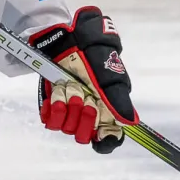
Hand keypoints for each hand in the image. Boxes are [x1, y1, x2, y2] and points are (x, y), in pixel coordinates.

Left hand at [29, 8, 138, 153]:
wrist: (70, 39)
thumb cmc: (95, 55)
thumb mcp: (111, 75)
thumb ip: (119, 100)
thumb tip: (129, 122)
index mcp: (108, 110)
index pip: (110, 138)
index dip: (105, 140)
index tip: (100, 134)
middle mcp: (90, 113)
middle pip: (85, 134)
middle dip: (83, 115)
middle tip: (83, 96)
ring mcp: (71, 110)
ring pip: (67, 126)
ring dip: (67, 105)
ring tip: (69, 86)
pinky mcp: (53, 105)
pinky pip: (50, 120)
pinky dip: (52, 108)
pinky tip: (57, 93)